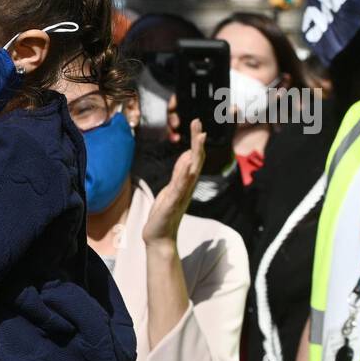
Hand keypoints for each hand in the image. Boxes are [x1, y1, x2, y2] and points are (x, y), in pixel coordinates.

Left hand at [142, 118, 203, 245]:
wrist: (160, 237)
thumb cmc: (165, 213)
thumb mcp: (171, 189)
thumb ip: (179, 173)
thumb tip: (187, 155)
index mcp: (186, 183)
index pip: (193, 159)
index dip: (196, 142)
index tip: (198, 125)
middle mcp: (187, 187)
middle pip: (196, 160)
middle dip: (197, 142)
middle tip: (199, 123)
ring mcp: (181, 194)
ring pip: (191, 170)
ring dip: (195, 153)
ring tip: (199, 137)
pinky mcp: (173, 203)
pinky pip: (180, 187)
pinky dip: (184, 175)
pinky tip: (188, 164)